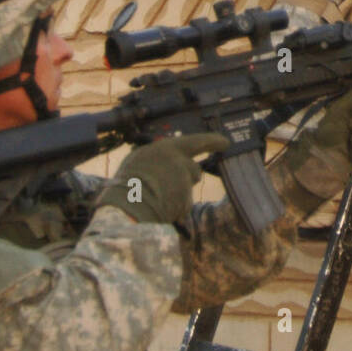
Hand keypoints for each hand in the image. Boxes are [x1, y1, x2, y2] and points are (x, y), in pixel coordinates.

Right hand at [97, 133, 226, 224]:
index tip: (225, 142)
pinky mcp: (185, 202)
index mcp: (169, 148)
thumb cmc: (127, 180)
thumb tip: (168, 166)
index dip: (213, 141)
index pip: (197, 142)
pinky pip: (181, 205)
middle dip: (187, 177)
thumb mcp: (140, 159)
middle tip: (170, 184)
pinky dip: (172, 209)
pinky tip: (156, 208)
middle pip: (194, 170)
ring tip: (153, 197)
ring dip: (176, 194)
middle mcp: (180, 163)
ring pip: (186, 190)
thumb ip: (159, 159)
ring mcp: (184, 183)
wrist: (125, 204)